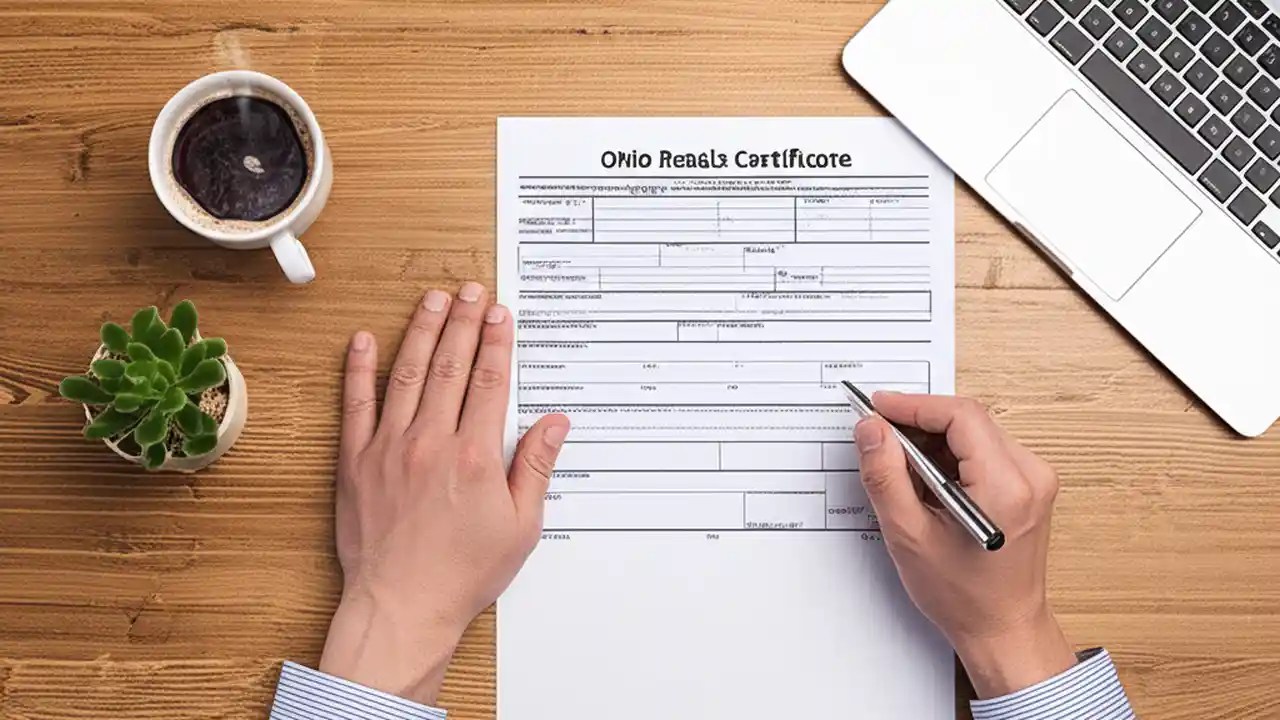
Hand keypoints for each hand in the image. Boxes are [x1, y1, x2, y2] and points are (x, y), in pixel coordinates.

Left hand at [319, 282, 569, 704]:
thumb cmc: (462, 574)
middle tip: (470, 292)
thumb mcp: (520, 526)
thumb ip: (535, 466)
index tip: (499, 314)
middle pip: (449, 366)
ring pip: (406, 374)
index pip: (489, 381)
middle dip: (462, 323)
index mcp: (474, 456)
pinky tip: (364, 341)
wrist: (401, 606)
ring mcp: (388, 447)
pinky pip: (356, 404)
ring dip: (420, 332)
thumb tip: (555, 423)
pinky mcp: (355, 462)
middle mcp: (430, 442)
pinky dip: (359, 369)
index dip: (496, 342)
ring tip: (431, 301)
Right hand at [854, 392, 1075, 698]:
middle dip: (918, 423)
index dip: (913, 406)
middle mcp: (1030, 475)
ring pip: (973, 432)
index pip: (960, 415)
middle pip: (967, 420)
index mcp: (1007, 486)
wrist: (1003, 629)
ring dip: (933, 441)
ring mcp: (1034, 479)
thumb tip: (870, 430)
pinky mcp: (1029, 484)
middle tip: (879, 438)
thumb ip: (885, 476)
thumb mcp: (909, 536)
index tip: (878, 408)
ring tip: (902, 471)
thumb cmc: (965, 596)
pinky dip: (950, 456)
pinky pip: (984, 449)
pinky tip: (926, 481)